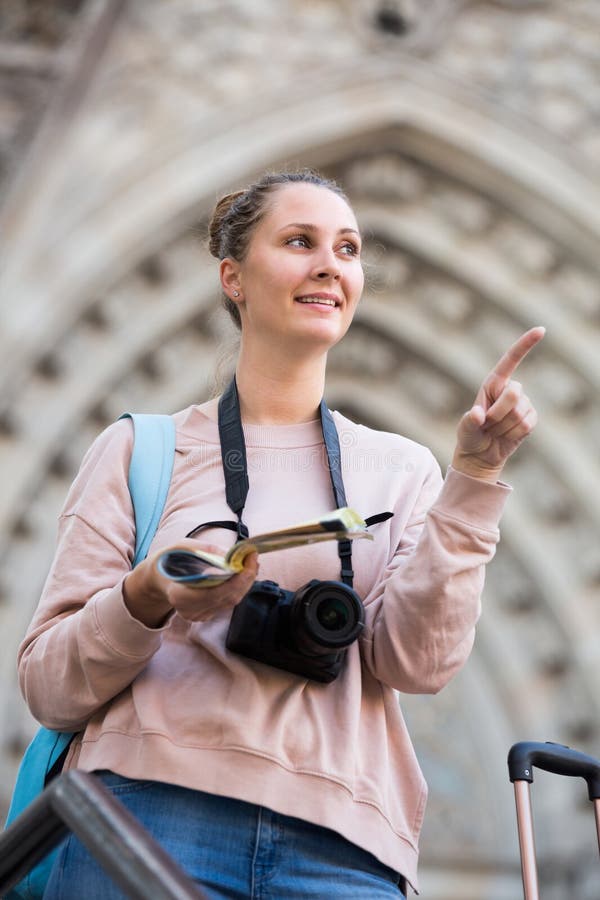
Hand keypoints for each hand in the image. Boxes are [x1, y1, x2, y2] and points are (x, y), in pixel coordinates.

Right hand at [123, 539, 258, 626]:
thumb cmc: (168, 560)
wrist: (156, 580)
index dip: (237, 579)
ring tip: (251, 562)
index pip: (216, 592)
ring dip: (245, 582)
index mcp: (180, 595)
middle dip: (246, 577)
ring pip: (231, 601)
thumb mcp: (180, 547)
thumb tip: (228, 555)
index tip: (250, 561)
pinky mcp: (205, 615)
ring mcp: (198, 616)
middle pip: (228, 598)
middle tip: (254, 557)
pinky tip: (242, 573)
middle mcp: (190, 610)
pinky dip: (238, 587)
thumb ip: (204, 550)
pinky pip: (227, 602)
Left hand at [452, 326, 544, 482]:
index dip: (525, 344)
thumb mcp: (464, 429)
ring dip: (503, 427)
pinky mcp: (531, 419)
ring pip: (519, 413)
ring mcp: (523, 404)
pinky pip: (526, 425)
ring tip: (494, 431)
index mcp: (493, 383)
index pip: (511, 360)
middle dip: (498, 413)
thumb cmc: (470, 436)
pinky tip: (506, 435)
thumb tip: (477, 415)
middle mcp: (510, 390)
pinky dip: (513, 434)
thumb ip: (469, 421)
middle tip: (487, 424)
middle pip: (514, 394)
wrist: (481, 455)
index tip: (541, 330)